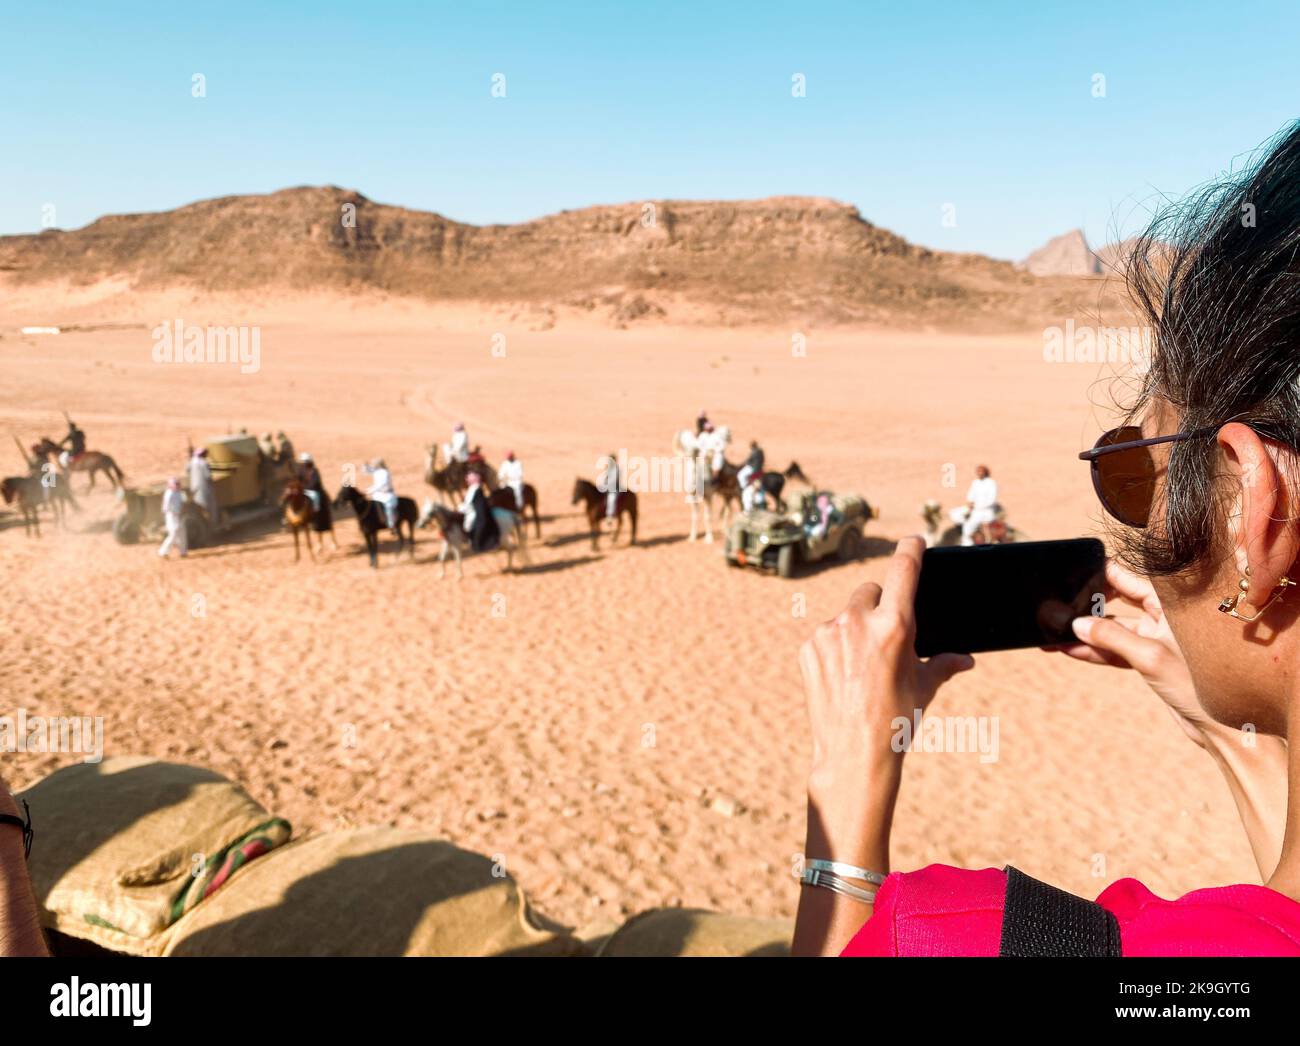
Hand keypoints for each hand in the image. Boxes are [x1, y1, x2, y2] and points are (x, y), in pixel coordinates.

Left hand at [800, 536, 974, 796]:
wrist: (852, 753)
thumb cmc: (896, 720)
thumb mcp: (924, 688)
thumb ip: (943, 664)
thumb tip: (966, 659)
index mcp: (894, 626)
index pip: (904, 570)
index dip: (911, 550)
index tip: (914, 539)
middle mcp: (858, 621)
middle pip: (872, 591)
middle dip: (881, 605)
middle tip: (887, 636)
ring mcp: (828, 633)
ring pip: (847, 614)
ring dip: (856, 628)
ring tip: (864, 666)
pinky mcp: (808, 647)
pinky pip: (826, 635)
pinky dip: (836, 646)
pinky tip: (843, 674)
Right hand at [1048, 558, 1210, 746]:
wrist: (1221, 726)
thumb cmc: (1199, 685)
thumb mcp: (1149, 656)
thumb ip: (1110, 638)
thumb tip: (1077, 625)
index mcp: (1173, 605)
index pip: (1130, 579)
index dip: (1103, 574)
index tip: (1075, 573)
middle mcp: (1165, 617)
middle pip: (1118, 600)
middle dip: (1088, 604)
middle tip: (1058, 606)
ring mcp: (1156, 638)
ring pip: (1113, 629)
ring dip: (1085, 633)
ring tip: (1053, 634)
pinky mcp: (1148, 660)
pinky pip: (1115, 649)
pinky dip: (1093, 650)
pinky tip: (1067, 649)